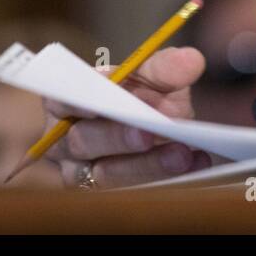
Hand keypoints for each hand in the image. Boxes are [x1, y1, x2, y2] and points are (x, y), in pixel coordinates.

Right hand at [44, 46, 211, 188]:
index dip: (77, 101)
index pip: (62, 99)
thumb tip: (191, 60)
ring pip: (106, 173)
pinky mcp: (107, 196)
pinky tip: (194, 163)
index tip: (101, 100)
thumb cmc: (140, 96)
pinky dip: (166, 177)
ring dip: (147, 164)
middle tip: (148, 132)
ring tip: (182, 154)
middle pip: (82, 140)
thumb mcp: (152, 77)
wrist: (155, 127)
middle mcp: (66, 140)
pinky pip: (132, 193)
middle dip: (117, 136)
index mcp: (67, 102)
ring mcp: (82, 172)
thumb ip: (165, 68)